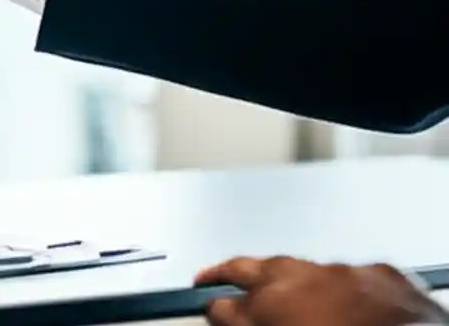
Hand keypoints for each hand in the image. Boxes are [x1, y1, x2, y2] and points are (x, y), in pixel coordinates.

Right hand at [196, 256, 447, 325]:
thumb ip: (249, 324)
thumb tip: (229, 315)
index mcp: (272, 302)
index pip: (224, 301)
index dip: (211, 304)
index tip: (207, 305)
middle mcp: (302, 279)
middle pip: (251, 268)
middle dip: (229, 272)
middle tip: (213, 277)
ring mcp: (342, 272)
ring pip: (302, 268)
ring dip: (289, 280)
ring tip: (285, 296)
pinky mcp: (381, 273)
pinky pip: (351, 276)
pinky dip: (342, 288)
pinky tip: (345, 303)